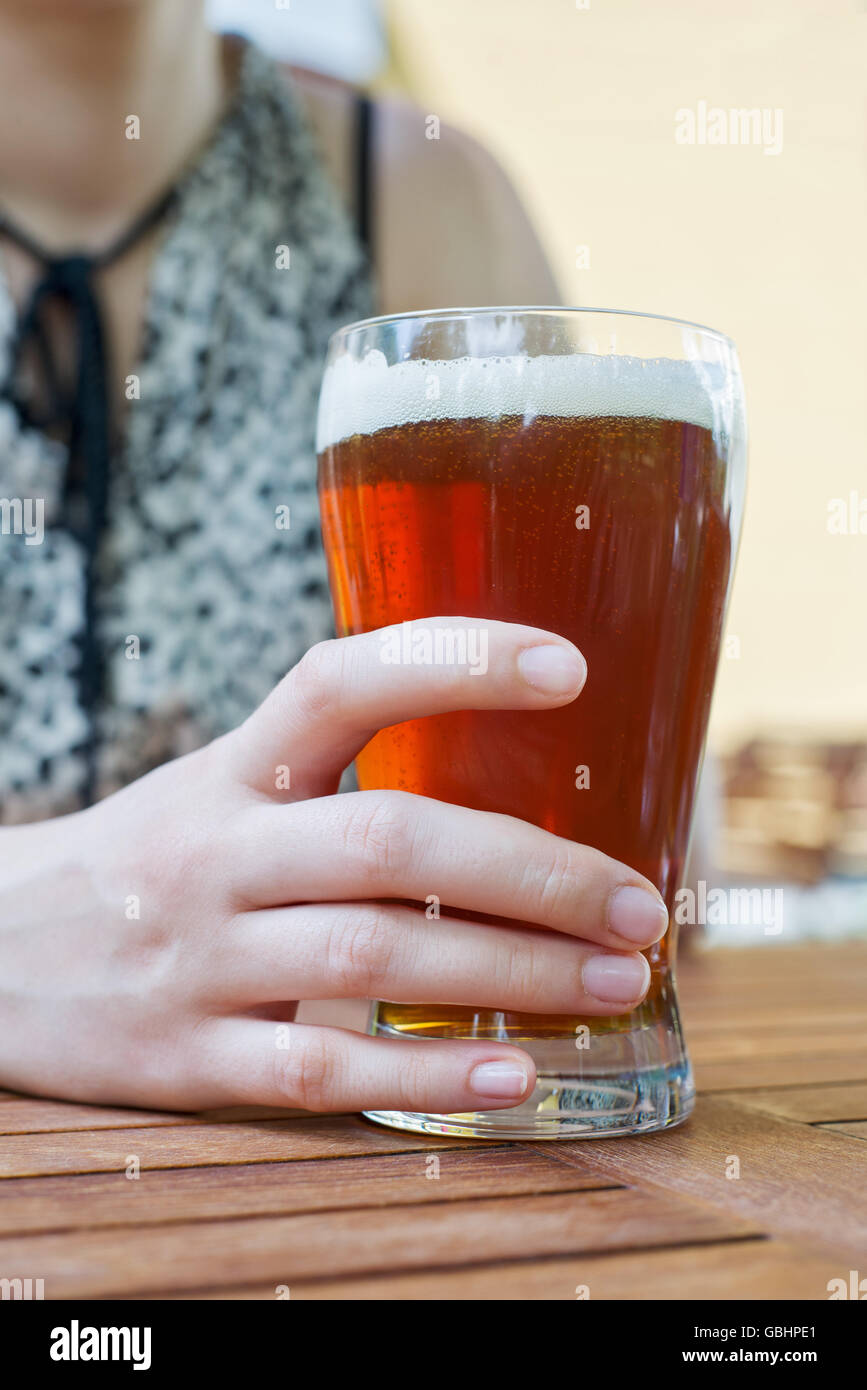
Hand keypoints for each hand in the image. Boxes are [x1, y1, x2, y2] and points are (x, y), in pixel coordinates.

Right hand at [0, 619, 666, 1113]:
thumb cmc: (147, 860)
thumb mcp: (218, 788)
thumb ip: (329, 775)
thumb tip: (502, 778)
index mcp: (229, 770)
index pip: (338, 683)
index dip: (453, 662)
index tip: (568, 668)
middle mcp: (215, 851)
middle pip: (391, 841)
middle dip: (532, 870)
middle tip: (638, 904)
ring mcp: (199, 957)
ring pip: (373, 956)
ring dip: (510, 971)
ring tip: (612, 983)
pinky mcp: (189, 1058)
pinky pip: (317, 1070)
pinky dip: (423, 1075)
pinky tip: (512, 1077)